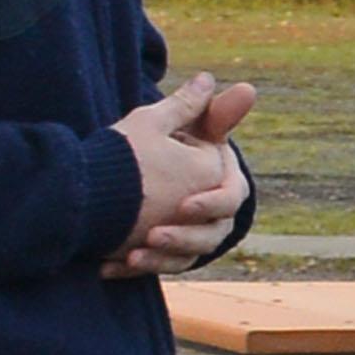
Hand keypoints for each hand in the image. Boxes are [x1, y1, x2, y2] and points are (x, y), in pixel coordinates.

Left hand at [110, 78, 251, 274]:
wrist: (143, 171)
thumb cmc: (168, 143)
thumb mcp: (182, 126)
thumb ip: (209, 111)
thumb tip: (246, 87)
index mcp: (224, 184)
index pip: (230, 200)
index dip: (210, 205)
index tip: (184, 206)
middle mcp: (215, 216)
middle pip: (211, 236)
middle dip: (182, 237)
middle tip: (153, 234)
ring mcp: (192, 239)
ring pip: (186, 257)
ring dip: (160, 259)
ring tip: (132, 255)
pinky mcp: (169, 255)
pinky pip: (157, 267)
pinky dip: (135, 268)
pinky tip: (108, 268)